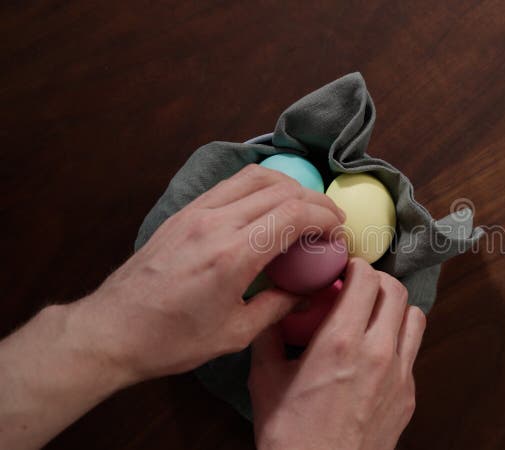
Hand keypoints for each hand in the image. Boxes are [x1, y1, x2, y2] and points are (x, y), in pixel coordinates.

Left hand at [75, 164, 345, 382]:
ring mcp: (197, 212)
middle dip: (316, 201)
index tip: (338, 234)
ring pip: (257, 176)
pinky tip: (269, 204)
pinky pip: (232, 184)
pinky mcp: (184, 212)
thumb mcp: (235, 334)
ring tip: (304, 208)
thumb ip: (278, 305)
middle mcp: (216, 223)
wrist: (113, 330)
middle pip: (282, 190)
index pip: (294, 213)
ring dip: (289, 186)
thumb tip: (308, 291)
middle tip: (330, 222)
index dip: (326, 218)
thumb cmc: (173, 339)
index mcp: (233, 255)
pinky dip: (261, 186)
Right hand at [249, 259, 426, 449]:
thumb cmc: (291, 435)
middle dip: (378, 282)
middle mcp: (378, 352)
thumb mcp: (266, 380)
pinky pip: (413, 352)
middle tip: (359, 287)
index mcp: (341, 342)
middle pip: (397, 292)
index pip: (367, 280)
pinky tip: (377, 353)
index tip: (345, 268)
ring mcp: (399, 375)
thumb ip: (269, 337)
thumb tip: (270, 310)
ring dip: (396, 309)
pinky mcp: (409, 396)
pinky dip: (399, 341)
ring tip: (374, 315)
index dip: (357, 266)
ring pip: (415, 318)